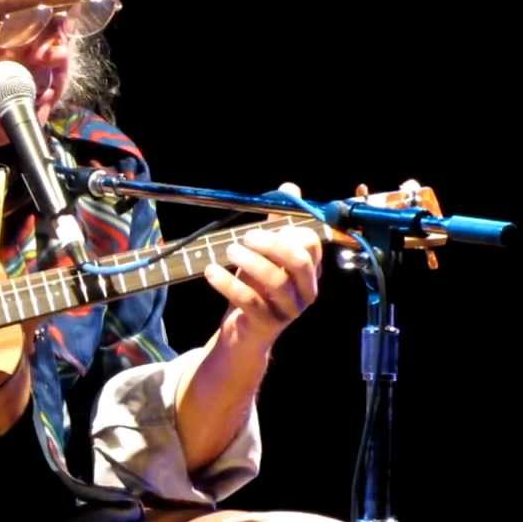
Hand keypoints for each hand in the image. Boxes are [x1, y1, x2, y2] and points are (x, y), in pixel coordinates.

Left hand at [202, 183, 322, 348]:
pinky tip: (211, 271)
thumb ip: (278, 225)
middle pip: (298, 261)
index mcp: (309, 271)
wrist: (246, 334)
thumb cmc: (259, 289)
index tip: (265, 224)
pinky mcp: (267, 324)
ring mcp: (289, 309)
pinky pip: (250, 301)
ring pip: (275, 281)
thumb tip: (289, 188)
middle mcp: (306, 290)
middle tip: (246, 236)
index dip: (289, 229)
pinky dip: (228, 283)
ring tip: (228, 250)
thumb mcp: (268, 257)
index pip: (311, 243)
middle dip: (271, 243)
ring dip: (248, 261)